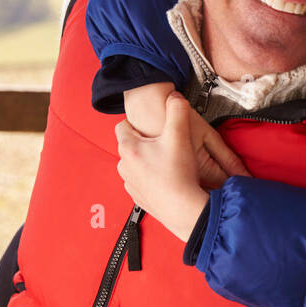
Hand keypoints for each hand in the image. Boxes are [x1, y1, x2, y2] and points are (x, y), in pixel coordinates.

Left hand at [123, 84, 248, 188]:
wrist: (182, 209)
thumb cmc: (178, 174)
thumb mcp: (180, 136)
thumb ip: (177, 111)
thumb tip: (175, 97)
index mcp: (129, 148)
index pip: (123, 126)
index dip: (137, 122)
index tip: (152, 126)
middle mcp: (125, 166)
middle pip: (130, 146)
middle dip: (145, 143)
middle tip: (165, 144)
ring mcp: (130, 183)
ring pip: (136, 165)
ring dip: (148, 162)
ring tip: (169, 163)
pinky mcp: (139, 198)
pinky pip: (142, 182)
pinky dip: (152, 179)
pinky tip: (168, 179)